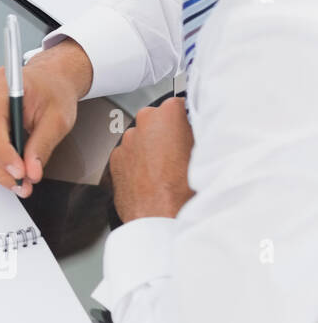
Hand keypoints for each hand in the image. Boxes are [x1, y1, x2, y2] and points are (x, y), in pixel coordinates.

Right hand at [0, 40, 93, 197]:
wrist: (48, 81)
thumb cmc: (52, 91)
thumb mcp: (58, 118)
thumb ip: (43, 145)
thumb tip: (31, 171)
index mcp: (2, 81)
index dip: (1, 151)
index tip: (18, 172)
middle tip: (21, 184)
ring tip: (17, 180)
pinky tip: (4, 168)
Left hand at [111, 98, 195, 221]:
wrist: (159, 218)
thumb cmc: (182, 190)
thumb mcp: (205, 153)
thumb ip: (200, 131)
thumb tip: (201, 126)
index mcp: (166, 115)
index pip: (179, 104)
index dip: (187, 118)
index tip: (191, 127)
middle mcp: (142, 124)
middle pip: (158, 120)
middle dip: (168, 132)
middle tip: (182, 151)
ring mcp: (126, 142)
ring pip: (144, 138)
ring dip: (153, 147)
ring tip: (168, 169)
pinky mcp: (115, 160)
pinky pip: (131, 155)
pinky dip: (140, 162)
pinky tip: (154, 177)